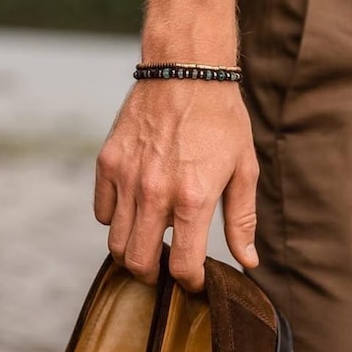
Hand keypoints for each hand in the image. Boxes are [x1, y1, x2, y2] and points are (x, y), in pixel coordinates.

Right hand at [93, 79, 258, 291]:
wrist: (186, 69)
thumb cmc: (221, 119)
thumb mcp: (243, 170)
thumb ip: (241, 221)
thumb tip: (248, 262)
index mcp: (194, 199)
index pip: (183, 266)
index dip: (191, 283)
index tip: (194, 281)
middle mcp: (155, 193)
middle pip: (139, 263)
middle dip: (153, 276)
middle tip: (165, 268)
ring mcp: (127, 179)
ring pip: (116, 243)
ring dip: (133, 252)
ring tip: (149, 241)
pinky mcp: (108, 164)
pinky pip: (102, 212)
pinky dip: (116, 220)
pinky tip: (134, 210)